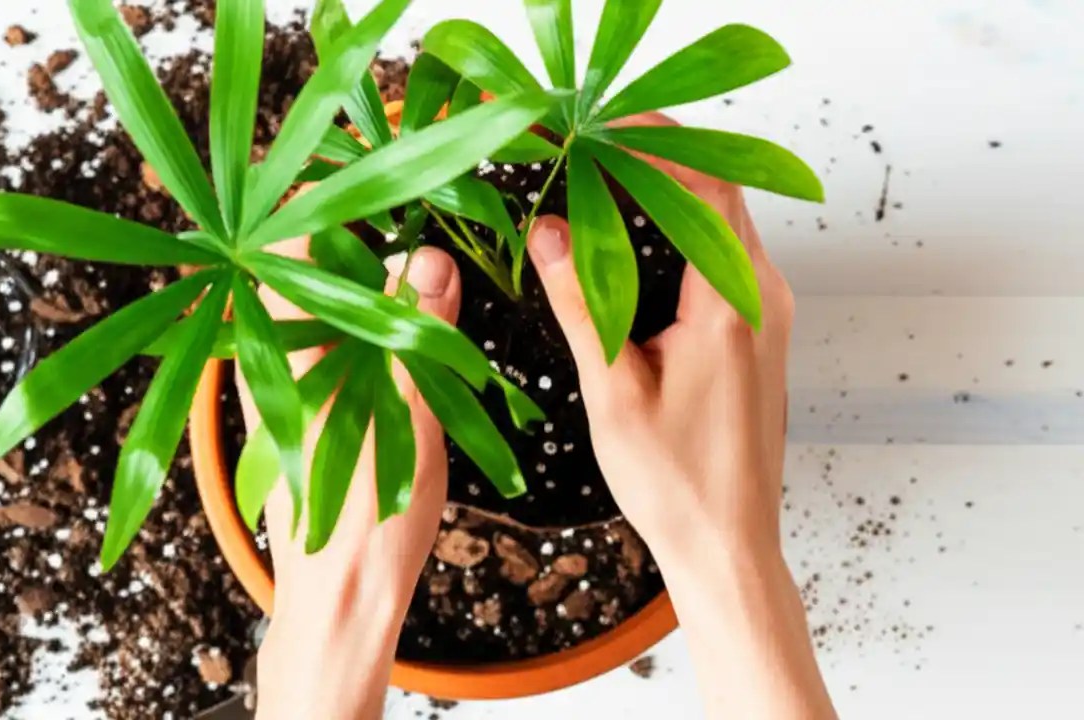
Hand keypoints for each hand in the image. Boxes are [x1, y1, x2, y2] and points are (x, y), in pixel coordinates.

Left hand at [238, 242, 461, 719]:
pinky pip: (342, 336)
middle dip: (367, 233)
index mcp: (282, 349)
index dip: (334, 200)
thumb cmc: (362, 517)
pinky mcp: (313, 402)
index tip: (388, 176)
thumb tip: (430, 257)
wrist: (341, 595)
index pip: (289, 241)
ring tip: (434, 262)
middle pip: (312, 263)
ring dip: (377, 275)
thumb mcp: (403, 415)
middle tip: (427, 217)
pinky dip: (379, 316)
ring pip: (331, 299)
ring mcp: (293, 378)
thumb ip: (415, 332)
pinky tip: (421, 322)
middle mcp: (275, 355)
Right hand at [527, 112, 791, 569]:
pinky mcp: (756, 335)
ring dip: (667, 198)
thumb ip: (581, 302)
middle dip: (655, 161)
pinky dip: (678, 236)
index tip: (609, 122)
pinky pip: (720, 261)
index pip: (706, 187)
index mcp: (732, 305)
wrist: (728, 545)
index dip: (660, 142)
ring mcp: (765, 317)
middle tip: (592, 146)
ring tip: (603, 182)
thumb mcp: (614, 389)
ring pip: (719, 226)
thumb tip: (549, 231)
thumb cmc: (677, 483)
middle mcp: (762, 300)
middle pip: (717, 195)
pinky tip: (632, 243)